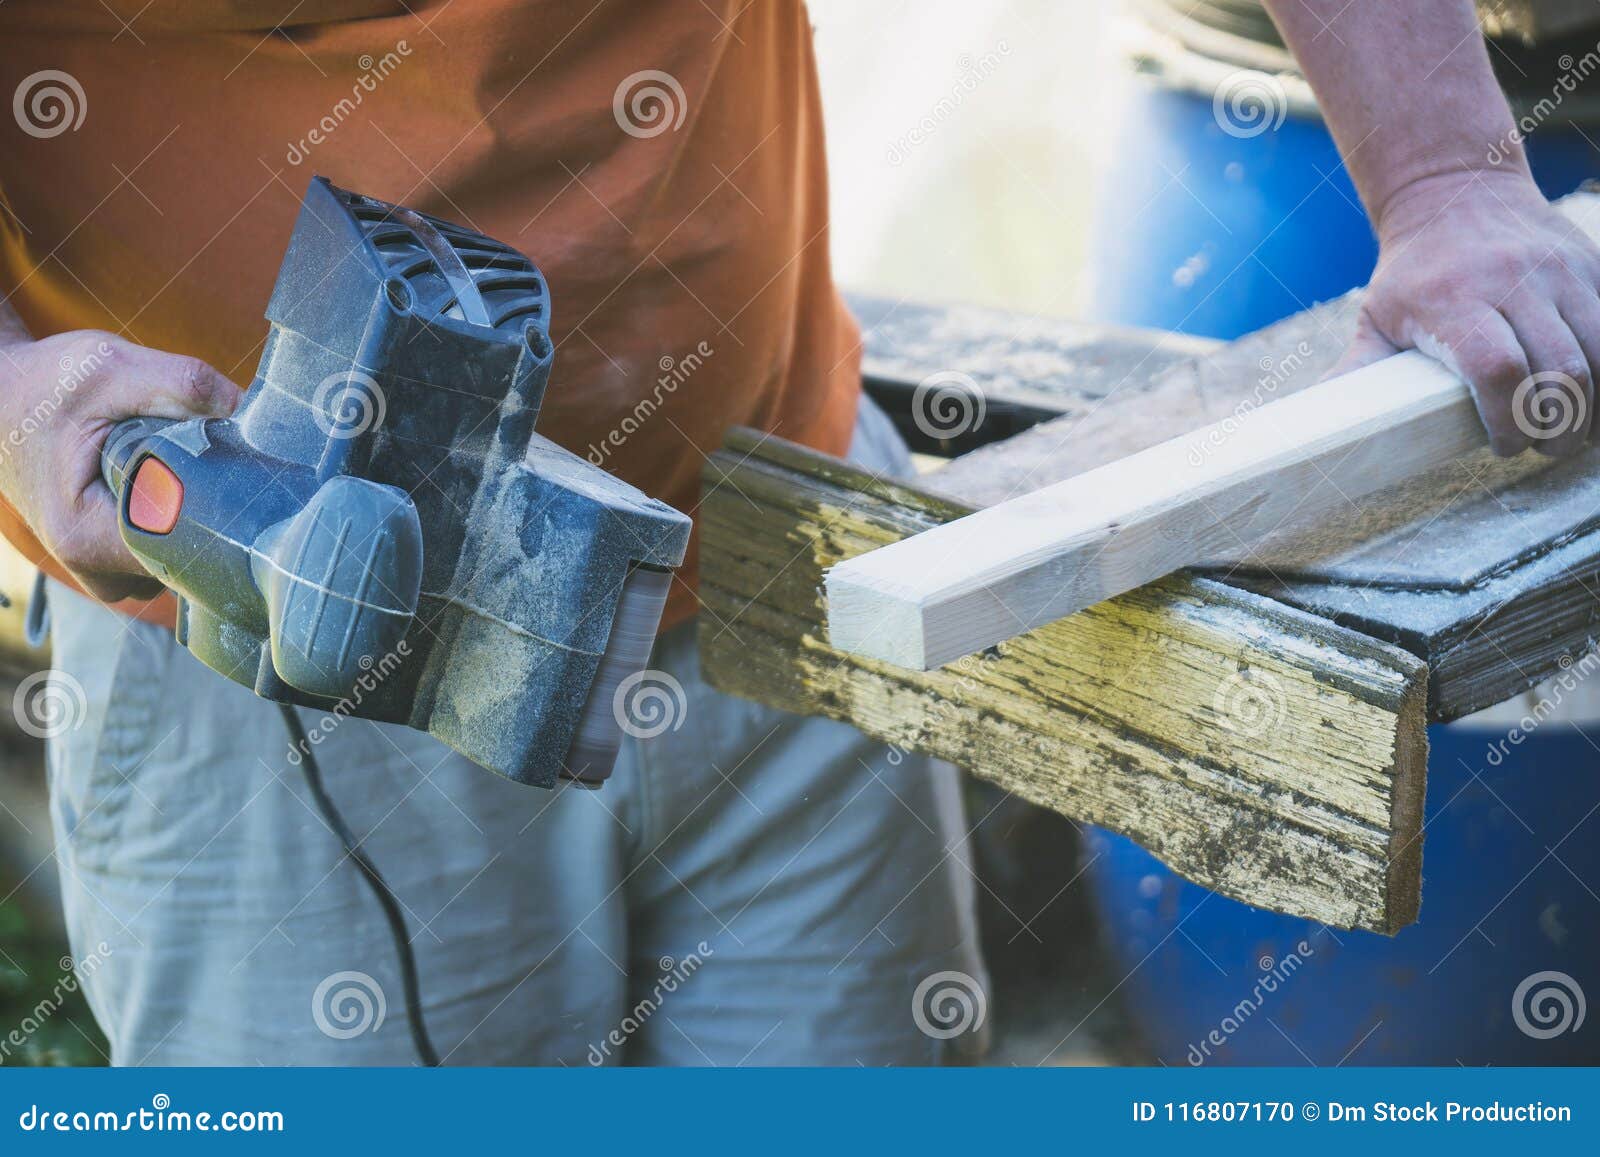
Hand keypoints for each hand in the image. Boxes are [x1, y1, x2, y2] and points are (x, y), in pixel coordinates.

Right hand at [0, 328, 240, 601]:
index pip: (182, 556)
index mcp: (85, 536)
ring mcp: (95, 564)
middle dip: (213, 521)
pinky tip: (179, 484)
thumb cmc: (48, 382)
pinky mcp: (103, 551)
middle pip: (183, 567)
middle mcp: (88, 564)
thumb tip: (248, 408)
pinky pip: (156, 555)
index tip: (244, 482)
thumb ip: (181, 383)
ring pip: (171, 565)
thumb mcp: (111, 365)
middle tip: (229, 473)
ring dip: (194, 525)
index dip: (222, 520)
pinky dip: (174, 524)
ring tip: (196, 474)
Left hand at [1335, 169, 1599, 456]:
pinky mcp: (1591, 264)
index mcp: (1454, 300)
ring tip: (1572, 432)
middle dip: (1558, 425)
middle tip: (1543, 448)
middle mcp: (1514, 281)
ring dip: (1595, 405)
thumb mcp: (1376, 316)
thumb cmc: (1412, 271)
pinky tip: (1595, 397)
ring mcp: (1559, 270)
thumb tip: (1317, 428)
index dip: (1508, 419)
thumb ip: (1356, 374)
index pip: (1498, 369)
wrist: (1456, 190)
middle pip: (1560, 369)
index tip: (1502, 446)